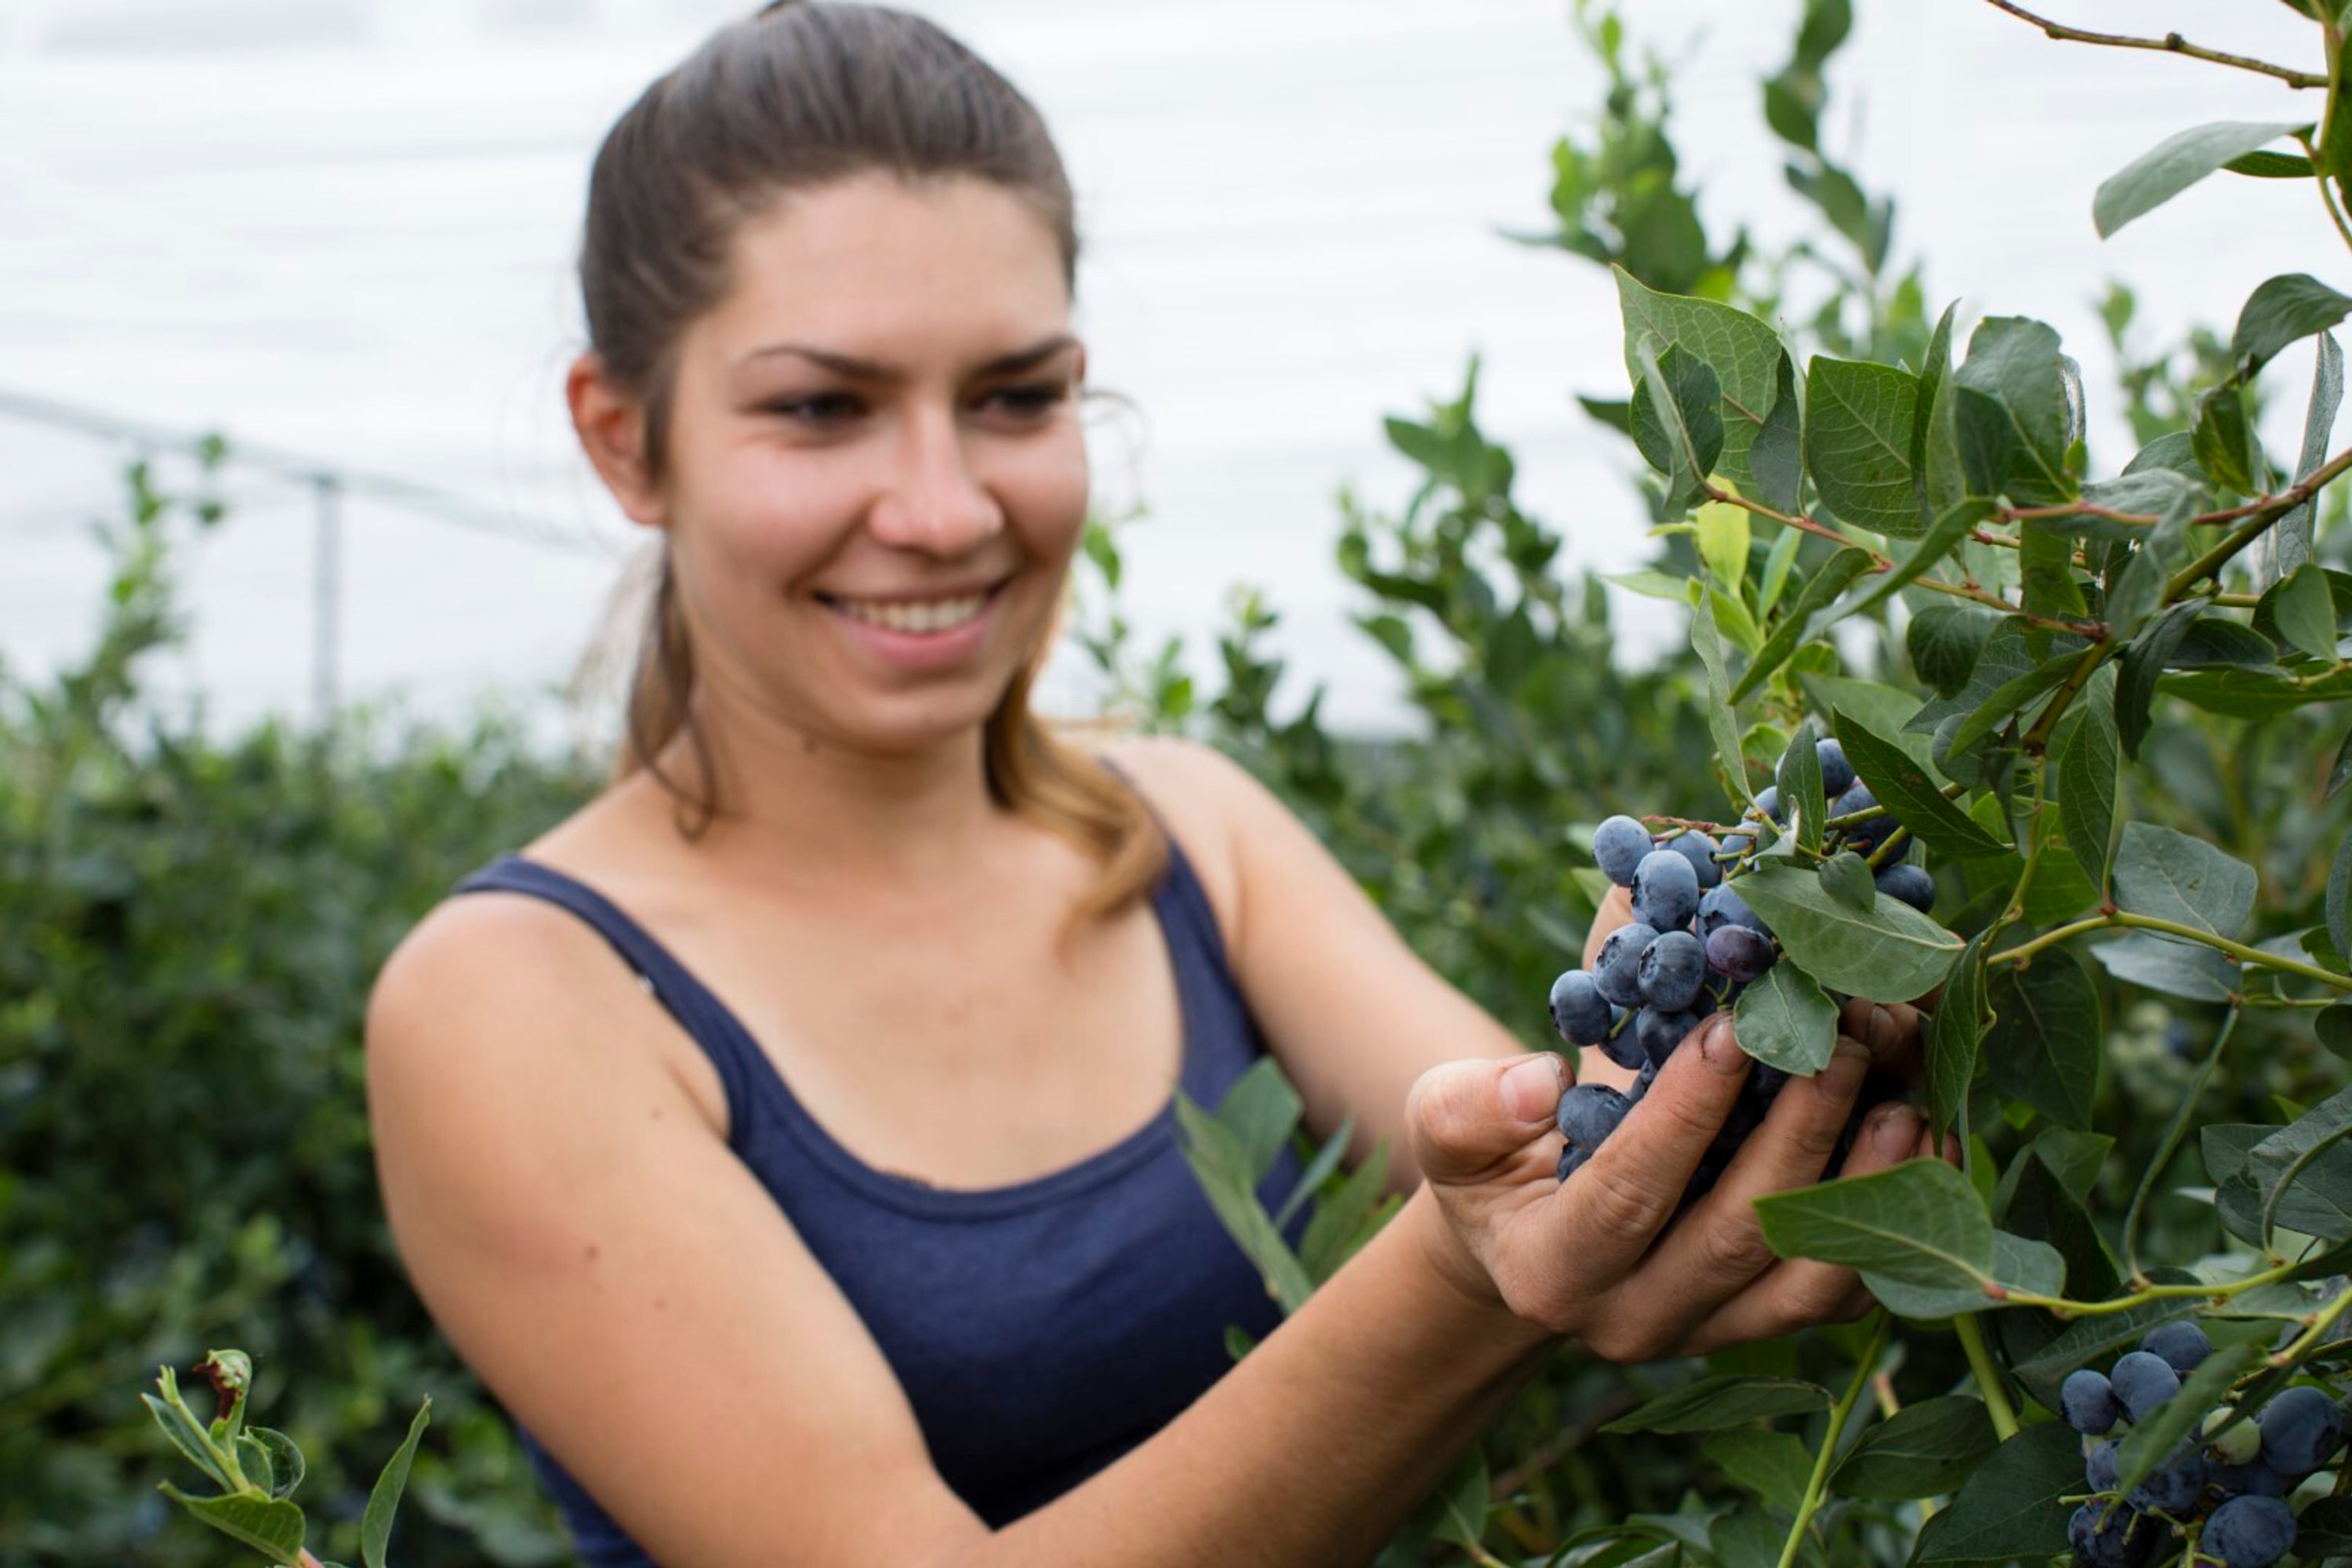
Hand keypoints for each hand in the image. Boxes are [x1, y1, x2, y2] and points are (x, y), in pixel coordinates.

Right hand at [1405, 1011, 1950, 1357]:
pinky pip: (1850, 1290)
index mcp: (1552, 1272)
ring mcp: (1713, 1335)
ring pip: (1811, 1279)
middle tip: (1842, 1032)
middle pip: (1738, 1234)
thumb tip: (1535, 1083)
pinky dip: (1898, 1219)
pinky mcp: (1770, 1326)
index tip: (1731, 1025)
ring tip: (1901, 1089)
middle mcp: (1637, 1323)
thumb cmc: (1492, 1157)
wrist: (1532, 1235)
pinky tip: (1924, 1135)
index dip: (1684, 1113)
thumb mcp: (1447, 1122)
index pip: (1629, 1194)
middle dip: (1801, 1128)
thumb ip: (1468, 1106)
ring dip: (1869, 1183)